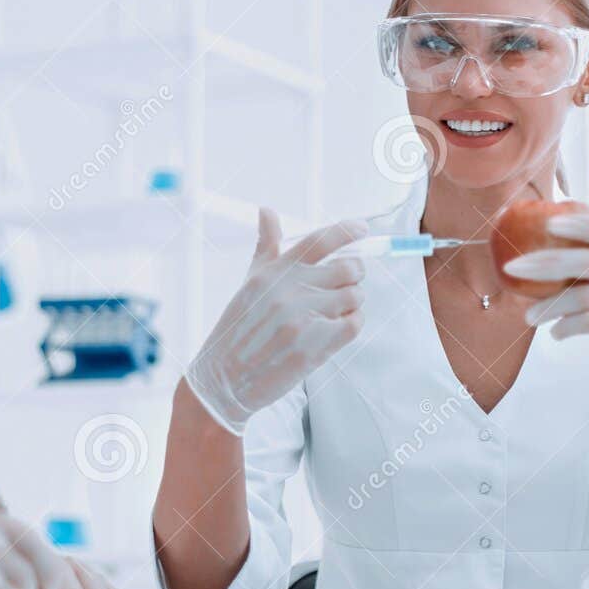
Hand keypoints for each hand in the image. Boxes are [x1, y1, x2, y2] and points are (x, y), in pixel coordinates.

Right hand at [183, 209, 368, 434]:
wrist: (225, 378)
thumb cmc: (238, 329)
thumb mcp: (249, 283)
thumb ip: (266, 247)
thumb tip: (267, 210)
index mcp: (274, 272)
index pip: (319, 240)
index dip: (347, 231)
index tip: (363, 229)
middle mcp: (289, 290)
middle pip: (349, 268)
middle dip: (354, 276)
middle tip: (345, 286)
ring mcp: (303, 318)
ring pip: (355, 297)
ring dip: (352, 304)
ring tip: (333, 314)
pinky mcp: (315, 345)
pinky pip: (354, 323)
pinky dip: (352, 324)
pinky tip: (336, 329)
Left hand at [503, 212, 588, 409]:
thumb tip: (534, 260)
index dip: (579, 223)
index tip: (549, 222)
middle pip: (584, 260)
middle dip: (543, 262)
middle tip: (511, 268)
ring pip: (582, 296)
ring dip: (549, 306)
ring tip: (528, 318)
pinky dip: (566, 328)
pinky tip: (555, 334)